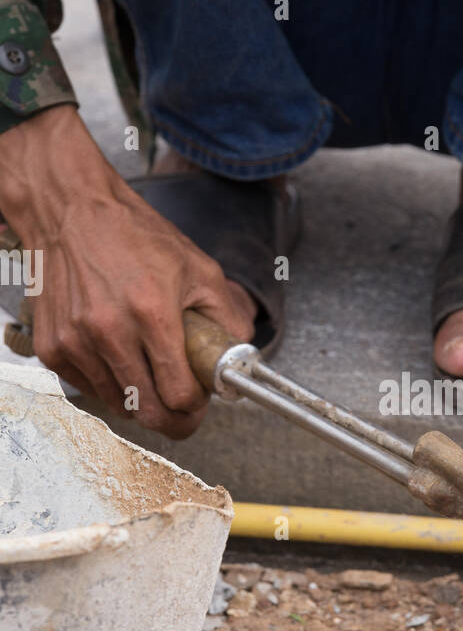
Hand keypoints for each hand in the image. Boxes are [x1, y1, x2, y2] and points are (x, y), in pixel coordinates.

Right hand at [0, 106, 254, 436]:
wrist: (72, 212)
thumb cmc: (134, 236)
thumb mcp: (198, 268)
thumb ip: (226, 315)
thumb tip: (241, 353)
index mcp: (152, 313)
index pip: (179, 394)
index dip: (196, 407)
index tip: (199, 401)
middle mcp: (110, 332)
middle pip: (149, 412)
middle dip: (173, 418)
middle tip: (181, 407)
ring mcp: (77, 342)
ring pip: (119, 405)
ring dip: (140, 399)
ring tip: (149, 371)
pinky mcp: (53, 346)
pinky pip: (89, 388)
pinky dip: (109, 384)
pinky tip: (118, 358)